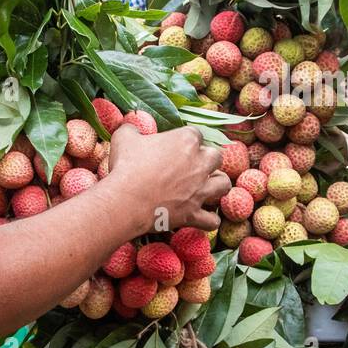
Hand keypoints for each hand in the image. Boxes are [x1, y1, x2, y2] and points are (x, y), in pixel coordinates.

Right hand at [105, 124, 228, 231]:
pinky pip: (212, 220)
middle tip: (194, 165)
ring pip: (224, 184)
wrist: (125, 200)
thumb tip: (130, 126)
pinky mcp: (194, 213)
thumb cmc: (126, 166)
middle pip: (216, 156)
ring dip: (217, 185)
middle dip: (208, 160)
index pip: (197, 134)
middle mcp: (200, 163)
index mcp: (186, 140)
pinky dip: (209, 220)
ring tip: (207, 187)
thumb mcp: (124, 138)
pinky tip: (203, 216)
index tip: (177, 147)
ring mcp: (199, 189)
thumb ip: (131, 128)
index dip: (188, 141)